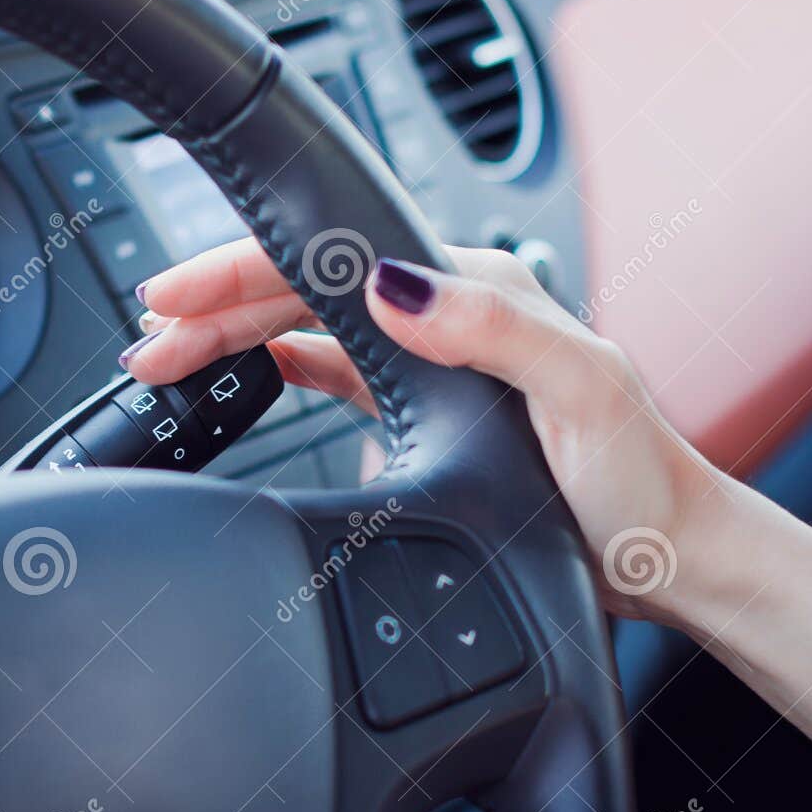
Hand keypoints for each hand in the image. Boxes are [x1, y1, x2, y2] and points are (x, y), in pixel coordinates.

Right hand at [119, 237, 730, 624]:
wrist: (661, 554)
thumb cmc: (636, 480)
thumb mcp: (581, 392)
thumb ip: (493, 326)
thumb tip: (391, 284)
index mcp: (474, 285)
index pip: (333, 257)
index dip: (245, 269)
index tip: (178, 292)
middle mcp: (446, 308)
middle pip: (303, 288)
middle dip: (217, 304)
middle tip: (150, 336)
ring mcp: (428, 356)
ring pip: (305, 324)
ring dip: (233, 334)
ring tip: (167, 355)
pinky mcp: (419, 401)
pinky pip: (329, 365)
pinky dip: (275, 365)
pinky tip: (241, 372)